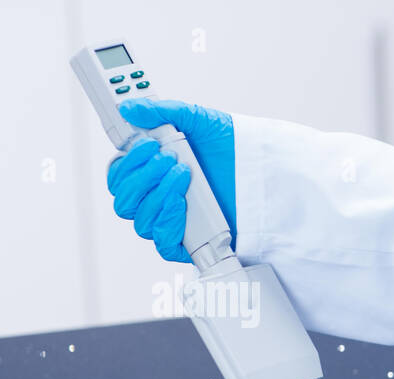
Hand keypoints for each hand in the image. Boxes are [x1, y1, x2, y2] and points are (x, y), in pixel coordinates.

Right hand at [107, 100, 234, 261]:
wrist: (264, 172)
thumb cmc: (231, 149)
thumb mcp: (198, 120)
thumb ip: (163, 111)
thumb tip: (129, 108)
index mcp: (150, 171)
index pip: (117, 175)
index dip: (124, 162)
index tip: (145, 143)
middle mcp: (156, 197)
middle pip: (124, 199)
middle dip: (142, 176)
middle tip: (169, 156)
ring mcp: (172, 220)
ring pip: (139, 221)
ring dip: (156, 195)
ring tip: (184, 173)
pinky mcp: (189, 242)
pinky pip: (163, 243)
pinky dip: (167, 222)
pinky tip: (181, 203)